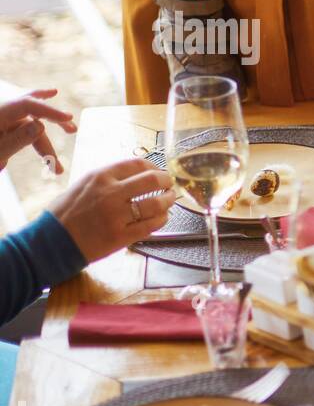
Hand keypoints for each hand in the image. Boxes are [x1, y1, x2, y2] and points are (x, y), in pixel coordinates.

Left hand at [0, 89, 76, 172]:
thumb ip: (19, 138)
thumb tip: (41, 124)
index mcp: (1, 111)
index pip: (30, 105)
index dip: (50, 111)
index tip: (68, 118)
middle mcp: (3, 109)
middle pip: (33, 111)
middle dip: (53, 120)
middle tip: (73, 129)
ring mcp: (3, 114)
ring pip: (29, 118)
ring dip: (47, 126)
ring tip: (69, 126)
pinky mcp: (3, 121)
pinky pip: (22, 120)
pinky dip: (35, 119)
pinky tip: (47, 100)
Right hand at [48, 159, 176, 263]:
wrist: (52, 241)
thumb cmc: (67, 212)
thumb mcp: (84, 185)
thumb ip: (109, 179)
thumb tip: (138, 174)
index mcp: (100, 177)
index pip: (137, 164)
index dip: (155, 167)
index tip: (159, 172)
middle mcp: (110, 193)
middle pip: (152, 180)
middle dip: (167, 181)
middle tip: (169, 185)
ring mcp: (116, 215)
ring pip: (156, 204)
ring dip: (168, 201)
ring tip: (168, 201)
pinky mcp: (121, 236)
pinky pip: (152, 225)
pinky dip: (162, 219)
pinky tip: (162, 217)